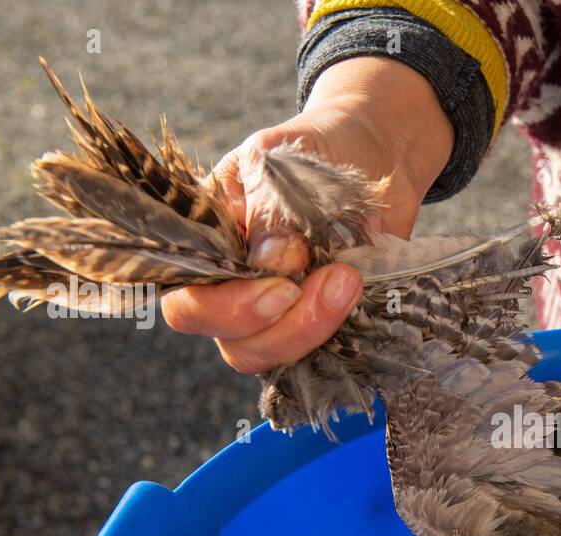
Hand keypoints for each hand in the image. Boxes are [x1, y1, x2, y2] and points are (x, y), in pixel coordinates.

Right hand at [161, 57, 453, 372]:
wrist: (374, 156)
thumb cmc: (316, 151)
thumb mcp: (283, 163)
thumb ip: (271, 212)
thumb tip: (272, 262)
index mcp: (205, 247)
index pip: (186, 301)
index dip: (228, 308)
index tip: (282, 286)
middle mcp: (232, 290)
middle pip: (233, 345)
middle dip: (284, 327)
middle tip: (336, 280)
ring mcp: (276, 316)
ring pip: (276, 358)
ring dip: (317, 330)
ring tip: (352, 279)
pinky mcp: (320, 327)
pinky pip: (322, 359)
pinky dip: (344, 337)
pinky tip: (363, 299)